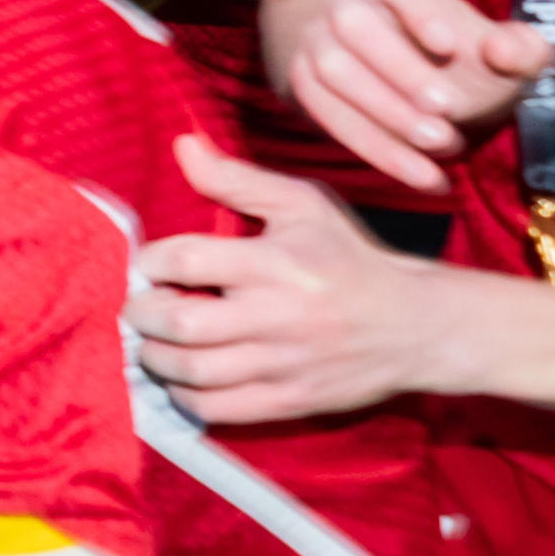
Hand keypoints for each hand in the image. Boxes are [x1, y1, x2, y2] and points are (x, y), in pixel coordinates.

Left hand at [132, 134, 472, 420]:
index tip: (147, 264)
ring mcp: (284, 364)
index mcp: (277, 260)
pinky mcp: (290, 402)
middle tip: (139, 306)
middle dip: (141, 314)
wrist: (415, 324)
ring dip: (155, 357)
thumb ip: (237, 179)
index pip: (185, 260)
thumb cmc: (348, 256)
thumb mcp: (303, 204)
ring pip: (191, 371)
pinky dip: (184, 397)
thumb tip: (182, 145)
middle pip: (179, 321)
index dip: (149, 262)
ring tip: (153, 342)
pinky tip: (181, 378)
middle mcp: (278, 314)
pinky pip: (216, 410)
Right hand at [284, 0, 551, 193]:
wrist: (393, 80)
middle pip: (354, 24)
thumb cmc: (457, 61)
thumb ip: (521, 49)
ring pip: (331, 71)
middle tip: (447, 110)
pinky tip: (422, 175)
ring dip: (386, 115)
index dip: (420, 11)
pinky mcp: (304, 85)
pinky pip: (325, 115)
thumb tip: (503, 50)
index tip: (450, 45)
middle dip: (399, 70)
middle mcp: (348, 5)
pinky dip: (375, 149)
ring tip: (444, 145)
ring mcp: (317, 43)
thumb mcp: (496, 50)